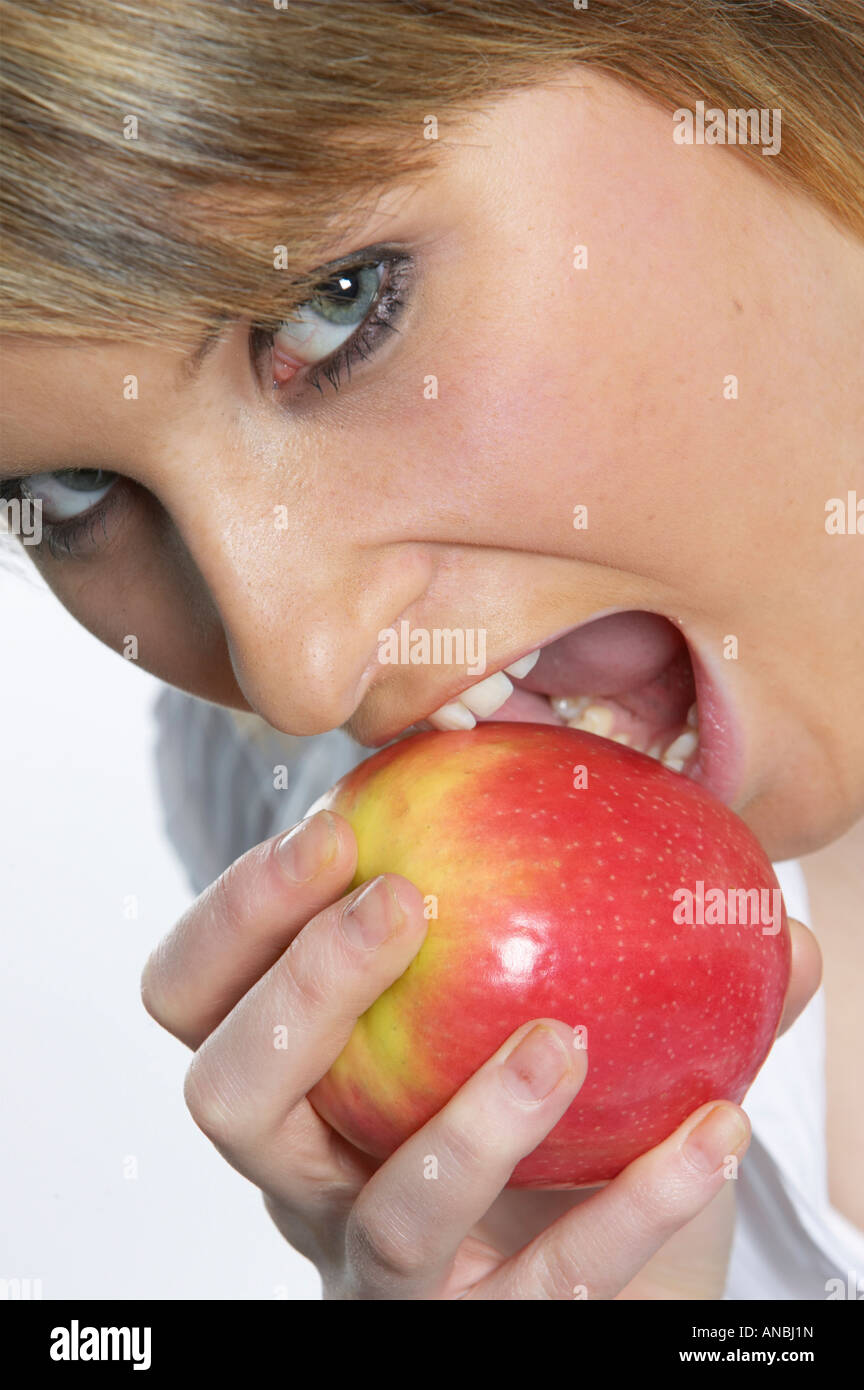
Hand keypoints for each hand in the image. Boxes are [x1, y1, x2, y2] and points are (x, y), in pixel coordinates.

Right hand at [141, 811, 820, 1299]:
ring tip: (560, 1042)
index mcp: (303, 1082)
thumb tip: (703, 848)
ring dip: (471, 1120)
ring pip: (391, 1215)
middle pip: (232, 1100)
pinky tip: (714, 1131)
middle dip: (303, 986)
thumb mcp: (550, 1009)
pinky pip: (556, 1283)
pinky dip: (636, 1205)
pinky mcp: (495, 1331)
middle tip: (398, 901)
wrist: (633, 1288)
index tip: (336, 827)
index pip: (198, 996)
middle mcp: (318, 1182)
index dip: (239, 911)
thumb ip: (594, 920)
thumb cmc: (569, 1126)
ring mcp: (398, 1275)